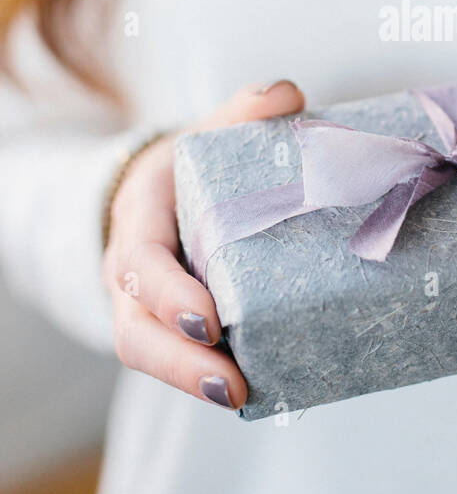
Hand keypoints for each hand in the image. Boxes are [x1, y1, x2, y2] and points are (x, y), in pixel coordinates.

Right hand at [103, 81, 304, 409]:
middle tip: (233, 383)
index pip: (142, 265)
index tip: (211, 320)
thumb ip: (243, 112)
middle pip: (137, 332)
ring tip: (244, 397)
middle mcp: (132, 276)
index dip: (171, 296)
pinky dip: (211, 379)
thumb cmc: (190, 167)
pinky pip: (182, 361)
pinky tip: (262, 390)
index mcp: (141, 220)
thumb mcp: (208, 134)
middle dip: (179, 363)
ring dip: (193, 383)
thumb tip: (287, 97)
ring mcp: (147, 310)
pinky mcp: (174, 332)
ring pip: (152, 356)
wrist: (163, 193)